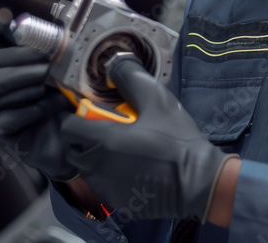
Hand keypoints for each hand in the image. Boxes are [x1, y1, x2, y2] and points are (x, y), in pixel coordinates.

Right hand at [0, 46, 76, 181]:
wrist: (76, 135)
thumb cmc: (68, 100)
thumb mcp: (62, 74)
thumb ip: (55, 56)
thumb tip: (57, 34)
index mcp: (8, 74)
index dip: (18, 54)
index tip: (45, 53)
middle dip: (24, 72)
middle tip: (48, 72)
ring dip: (32, 91)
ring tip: (57, 92)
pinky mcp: (2, 134)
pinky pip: (5, 119)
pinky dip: (30, 111)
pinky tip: (51, 108)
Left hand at [61, 55, 237, 220]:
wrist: (199, 181)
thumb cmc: (177, 140)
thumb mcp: (156, 100)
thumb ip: (131, 78)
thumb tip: (113, 64)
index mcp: (104, 140)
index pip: (68, 128)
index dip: (77, 118)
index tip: (92, 114)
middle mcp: (98, 167)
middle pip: (74, 150)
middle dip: (85, 139)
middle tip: (109, 130)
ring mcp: (107, 188)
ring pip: (87, 170)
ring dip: (96, 158)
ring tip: (122, 149)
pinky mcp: (119, 203)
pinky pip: (103, 186)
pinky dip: (109, 177)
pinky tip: (132, 168)